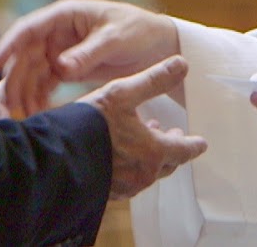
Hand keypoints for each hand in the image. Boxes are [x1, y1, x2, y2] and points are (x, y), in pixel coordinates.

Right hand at [0, 0, 177, 117]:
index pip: (29, 28)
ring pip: (32, 72)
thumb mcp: (116, 40)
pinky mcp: (66, 68)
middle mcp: (58, 32)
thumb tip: (60, 68)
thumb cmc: (139, 32)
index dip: (9, 45)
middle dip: (16, 78)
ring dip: (25, 91)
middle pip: (26, 54)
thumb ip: (89, 53)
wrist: (159, 45)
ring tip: (22, 114)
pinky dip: (39, 97)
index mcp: (65, 15)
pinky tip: (36, 114)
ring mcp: (60, 51)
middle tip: (9, 102)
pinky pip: (45, 83)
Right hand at [79, 55, 207, 199]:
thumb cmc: (90, 124)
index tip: (201, 143)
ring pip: (146, 173)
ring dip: (150, 157)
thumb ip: (154, 80)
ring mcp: (123, 187)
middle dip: (171, 148)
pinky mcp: (106, 192)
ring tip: (143, 141)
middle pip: (167, 164)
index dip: (194, 144)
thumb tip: (182, 64)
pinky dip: (132, 167)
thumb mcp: (123, 93)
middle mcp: (142, 174)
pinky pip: (127, 181)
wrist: (55, 158)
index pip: (183, 150)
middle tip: (170, 135)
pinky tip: (120, 156)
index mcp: (153, 152)